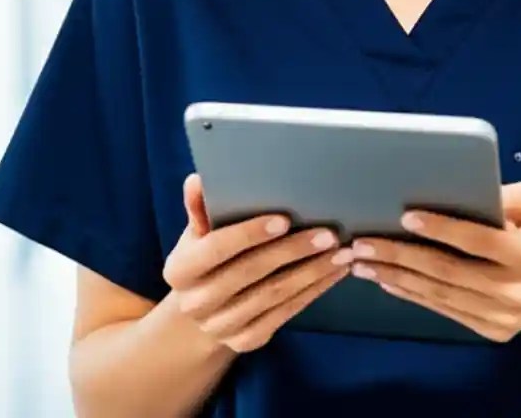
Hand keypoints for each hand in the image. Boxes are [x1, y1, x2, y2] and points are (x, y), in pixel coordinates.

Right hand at [162, 174, 352, 352]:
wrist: (200, 313)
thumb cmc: (205, 260)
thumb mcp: (196, 235)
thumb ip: (200, 209)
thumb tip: (198, 180)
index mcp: (180, 270)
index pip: (216, 248)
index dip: (249, 234)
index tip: (284, 219)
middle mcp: (196, 302)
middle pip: (250, 272)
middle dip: (292, 251)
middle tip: (328, 234)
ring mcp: (220, 326)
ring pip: (273, 295)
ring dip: (312, 273)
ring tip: (340, 253)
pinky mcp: (246, 340)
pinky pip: (285, 314)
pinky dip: (313, 292)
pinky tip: (333, 274)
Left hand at [348, 181, 520, 342]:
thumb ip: (502, 194)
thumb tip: (457, 189)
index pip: (478, 240)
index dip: (441, 229)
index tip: (405, 217)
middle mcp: (518, 291)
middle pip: (448, 271)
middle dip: (400, 256)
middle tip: (361, 244)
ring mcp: (504, 316)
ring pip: (440, 294)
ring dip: (396, 278)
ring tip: (362, 263)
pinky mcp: (492, 331)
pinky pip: (444, 310)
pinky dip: (411, 294)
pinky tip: (386, 280)